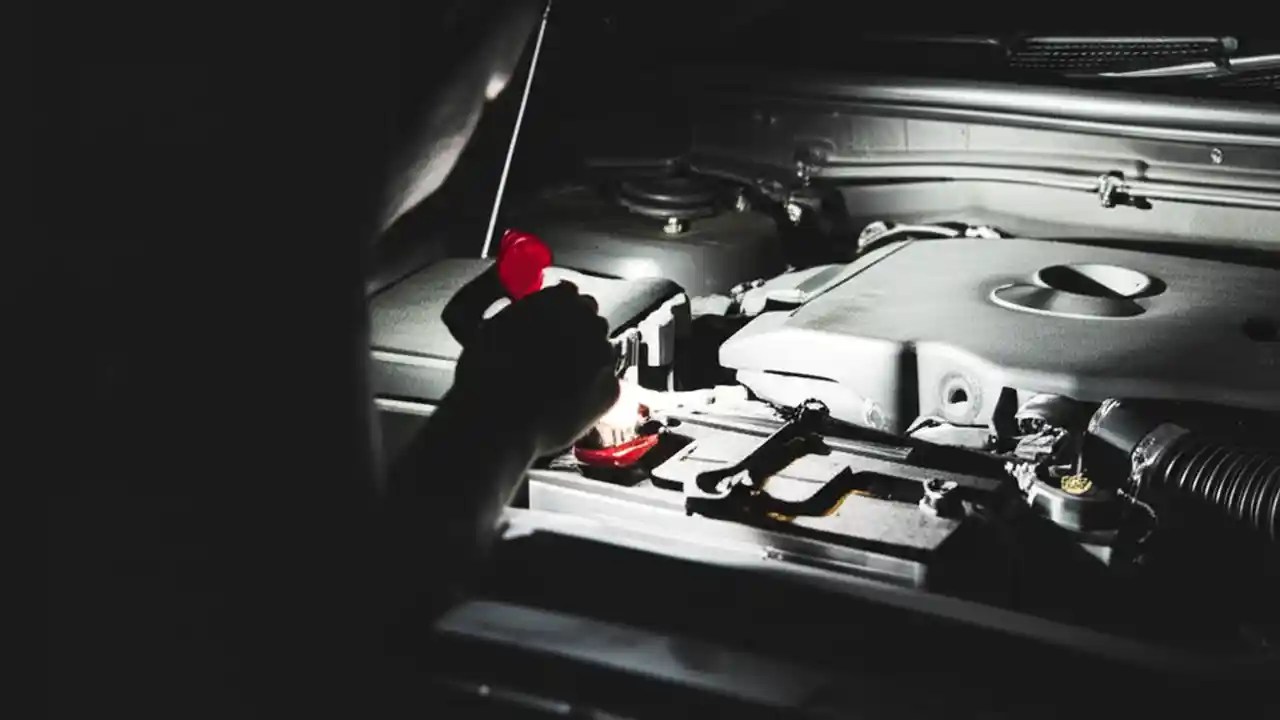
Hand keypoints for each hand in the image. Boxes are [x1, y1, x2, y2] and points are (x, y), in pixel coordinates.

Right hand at [449, 282, 619, 455]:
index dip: (560, 312)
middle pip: (590, 322)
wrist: (499, 419)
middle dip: (576, 336)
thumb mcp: (495, 327)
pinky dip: (593, 393)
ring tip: (558, 385)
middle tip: (553, 358)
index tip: (551, 325)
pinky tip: (568, 403)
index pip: (570, 296)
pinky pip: (606, 385)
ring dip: (586, 363)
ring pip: (600, 353)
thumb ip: (523, 314)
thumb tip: (530, 318)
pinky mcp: (610, 389)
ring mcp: (603, 356)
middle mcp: (588, 322)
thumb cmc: (487, 374)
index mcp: (559, 300)